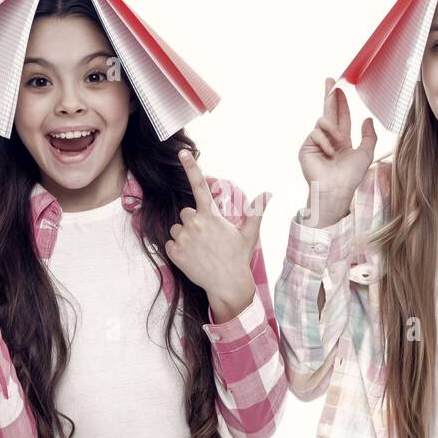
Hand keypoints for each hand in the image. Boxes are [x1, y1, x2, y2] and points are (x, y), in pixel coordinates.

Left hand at [165, 149, 268, 321]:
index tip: (183, 152)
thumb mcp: (249, 233)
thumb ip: (256, 210)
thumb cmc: (238, 258)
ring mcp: (183, 238)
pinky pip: (169, 244)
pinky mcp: (174, 252)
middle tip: (206, 238)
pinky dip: (177, 250)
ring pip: (177, 229)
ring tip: (200, 250)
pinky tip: (192, 258)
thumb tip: (268, 193)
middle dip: (193, 222)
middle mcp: (195, 223)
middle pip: (185, 213)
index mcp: (211, 215)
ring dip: (184, 236)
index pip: (200, 186)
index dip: (191, 167)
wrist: (228, 285)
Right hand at [298, 77, 375, 225]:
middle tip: (330, 79)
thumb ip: (369, 135)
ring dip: (332, 132)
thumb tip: (367, 118)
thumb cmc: (350, 176)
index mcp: (342, 140)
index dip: (341, 102)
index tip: (339, 88)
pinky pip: (316, 132)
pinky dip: (324, 142)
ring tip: (336, 147)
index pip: (341, 116)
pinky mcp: (306, 147)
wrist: (335, 189)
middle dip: (329, 95)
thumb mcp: (366, 153)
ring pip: (323, 121)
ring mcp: (316, 143)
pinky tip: (328, 154)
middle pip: (328, 111)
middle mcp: (329, 139)